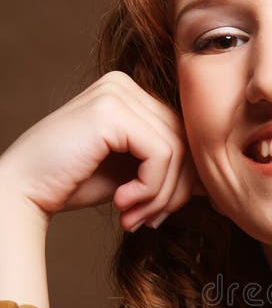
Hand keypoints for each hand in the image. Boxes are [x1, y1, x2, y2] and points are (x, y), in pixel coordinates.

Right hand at [0, 71, 200, 229]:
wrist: (23, 191)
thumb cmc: (73, 183)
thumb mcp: (133, 172)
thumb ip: (167, 167)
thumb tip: (212, 179)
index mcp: (132, 95)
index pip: (183, 136)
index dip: (181, 181)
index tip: (156, 215)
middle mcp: (126, 85)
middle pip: (185, 142)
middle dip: (173, 192)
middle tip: (148, 222)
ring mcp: (118, 92)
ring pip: (178, 150)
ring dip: (161, 196)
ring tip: (135, 218)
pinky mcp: (112, 110)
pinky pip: (162, 154)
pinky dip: (151, 188)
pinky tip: (123, 204)